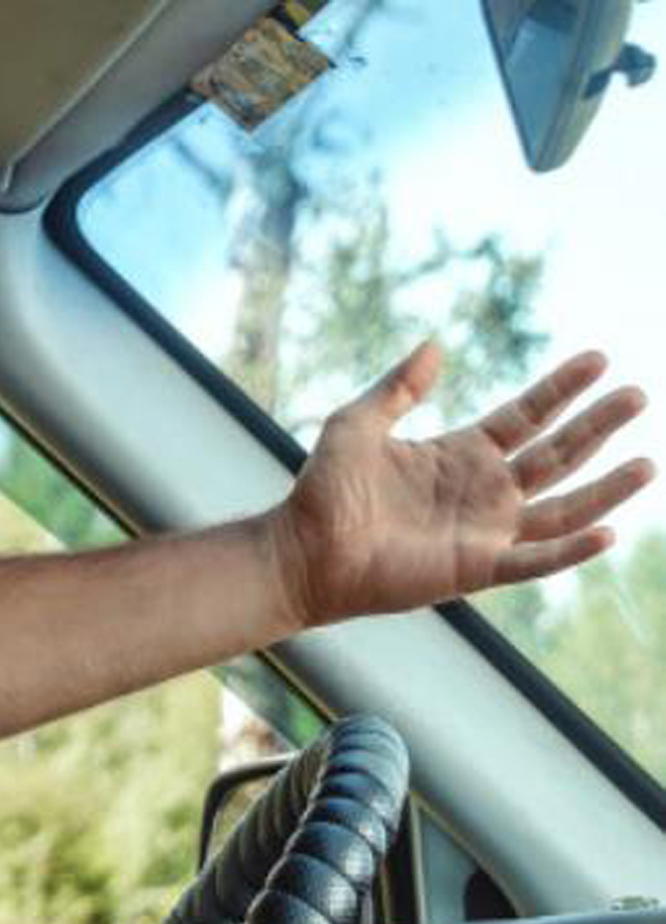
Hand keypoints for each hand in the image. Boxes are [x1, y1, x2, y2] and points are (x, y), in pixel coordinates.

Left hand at [266, 342, 652, 627]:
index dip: (561, 389)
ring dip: (604, 488)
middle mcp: (482, 492)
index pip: (526, 416)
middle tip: (639, 394)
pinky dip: (571, 550)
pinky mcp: (475, 569)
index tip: (598, 359)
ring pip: (562, 509)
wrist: (303, 549)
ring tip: (647, 464)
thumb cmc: (324, 490)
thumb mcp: (357, 424)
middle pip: (557, 455)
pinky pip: (534, 561)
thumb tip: (434, 344)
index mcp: (460, 454)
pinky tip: (608, 531)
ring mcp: (484, 532)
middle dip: (598, 426)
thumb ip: (398, 388)